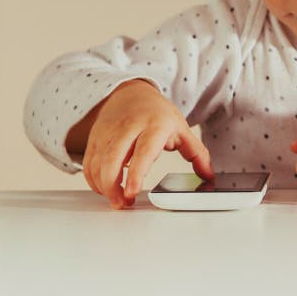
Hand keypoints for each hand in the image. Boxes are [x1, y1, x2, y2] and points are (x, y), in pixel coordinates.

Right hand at [80, 79, 213, 209]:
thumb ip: (196, 154)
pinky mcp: (95, 136)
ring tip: (115, 199)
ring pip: (97, 162)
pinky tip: (104, 187)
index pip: (143, 150)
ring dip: (102, 186)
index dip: (136, 173)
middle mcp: (129, 126)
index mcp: (154, 125)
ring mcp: (109, 131)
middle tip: (122, 203)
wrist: (131, 92)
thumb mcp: (181, 128)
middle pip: (113, 158)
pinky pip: (88, 162)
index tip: (132, 192)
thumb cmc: (157, 113)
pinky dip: (93, 179)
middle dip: (113, 186)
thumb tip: (208, 176)